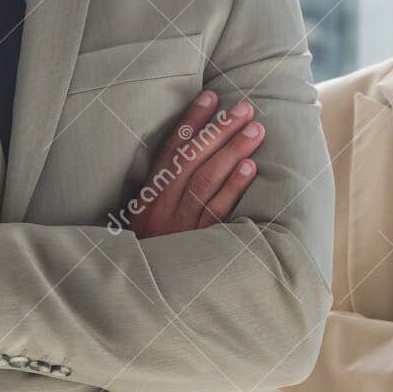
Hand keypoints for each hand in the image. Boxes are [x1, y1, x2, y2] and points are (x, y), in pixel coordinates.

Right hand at [124, 91, 266, 240]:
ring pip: (207, 180)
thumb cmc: (146, 249)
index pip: (171, 148)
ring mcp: (180, 224)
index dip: (191, 120)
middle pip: (192, 159)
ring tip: (255, 130)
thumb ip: (161, 188)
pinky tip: (251, 167)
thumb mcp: (142, 215)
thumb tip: (189, 150)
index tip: (210, 96)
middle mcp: (162, 205)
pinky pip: (217, 211)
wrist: (137, 295)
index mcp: (148, 194)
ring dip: (232, 151)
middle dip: (220, 130)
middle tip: (244, 108)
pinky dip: (234, 188)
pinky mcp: (199, 243)